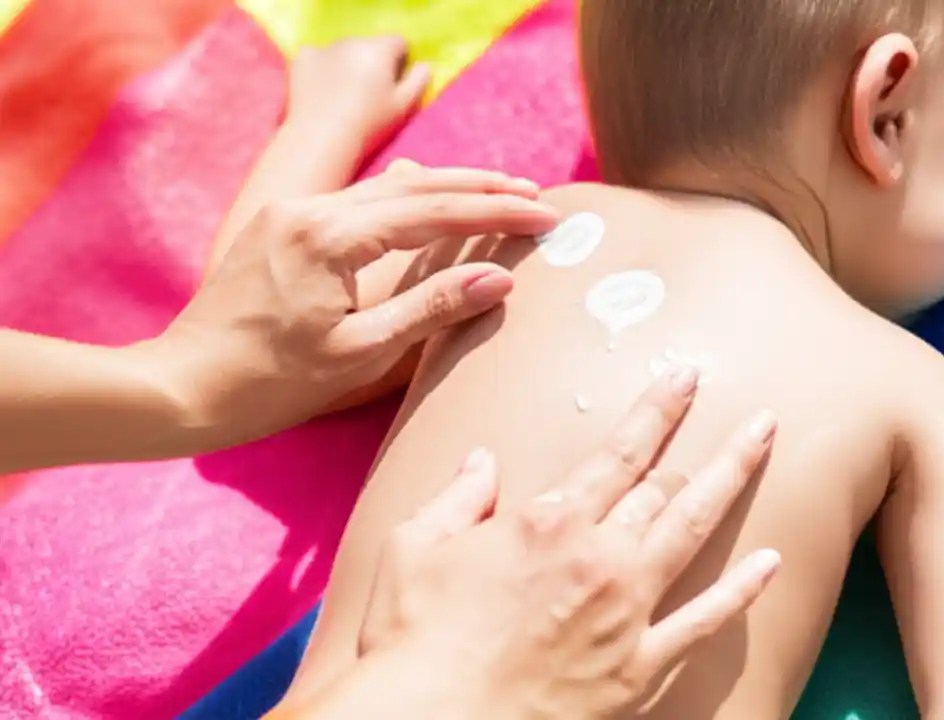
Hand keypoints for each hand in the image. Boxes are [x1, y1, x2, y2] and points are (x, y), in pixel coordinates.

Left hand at [153, 160, 558, 448]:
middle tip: (534, 191)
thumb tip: (500, 277)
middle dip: (480, 185)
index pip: (435, 211)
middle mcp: (310, 209)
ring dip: (445, 188)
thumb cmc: (272, 382)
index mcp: (331, 237)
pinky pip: (356, 199)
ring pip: (384, 186)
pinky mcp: (281, 225)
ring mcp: (291, 212)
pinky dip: (404, 199)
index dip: (498, 211)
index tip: (547, 214)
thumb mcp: (361, 352)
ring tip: (496, 189)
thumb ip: (433, 307)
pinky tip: (426, 199)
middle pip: (415, 183)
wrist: (184, 385)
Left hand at [286, 36, 430, 156]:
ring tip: (344, 96)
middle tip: (369, 94)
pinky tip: (323, 92)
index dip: (399, 62)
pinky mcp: (302, 58)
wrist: (322, 140)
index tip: (394, 84)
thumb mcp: (404, 107)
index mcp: (380, 50)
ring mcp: (324, 48)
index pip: (398, 43)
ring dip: (347, 64)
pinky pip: (317, 57)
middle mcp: (352, 41)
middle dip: (372, 62)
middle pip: (369, 45)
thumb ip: (419, 81)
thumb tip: (424, 66)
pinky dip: (322, 68)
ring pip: (343, 51)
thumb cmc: (370, 126)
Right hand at [323, 369, 780, 718]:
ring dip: (733, 482)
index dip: (658, 410)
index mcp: (547, 522)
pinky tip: (770, 562)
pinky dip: (741, 591)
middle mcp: (598, 556)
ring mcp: (626, 611)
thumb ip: (456, 497)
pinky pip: (703, 622)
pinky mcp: (638, 667)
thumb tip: (482, 461)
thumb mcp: (413, 549)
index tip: (686, 377)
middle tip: (752, 415)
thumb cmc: (414, 641)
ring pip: (693, 532)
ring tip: (765, 443)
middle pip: (666, 485)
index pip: (619, 451)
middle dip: (711, 442)